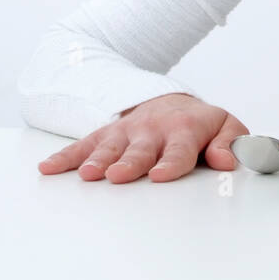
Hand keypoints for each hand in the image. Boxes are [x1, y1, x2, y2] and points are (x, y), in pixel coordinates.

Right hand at [36, 93, 250, 182]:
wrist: (171, 103)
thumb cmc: (200, 124)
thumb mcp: (225, 127)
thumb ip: (231, 144)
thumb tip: (227, 162)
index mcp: (184, 131)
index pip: (179, 150)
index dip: (171, 163)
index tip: (160, 176)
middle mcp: (152, 132)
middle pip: (139, 151)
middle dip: (129, 163)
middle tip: (118, 175)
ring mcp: (125, 134)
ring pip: (109, 148)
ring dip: (97, 161)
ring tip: (86, 175)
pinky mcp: (104, 137)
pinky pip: (81, 146)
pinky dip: (64, 157)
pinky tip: (47, 168)